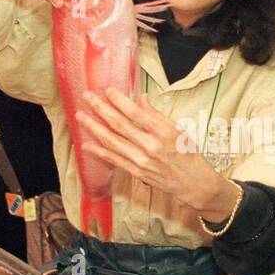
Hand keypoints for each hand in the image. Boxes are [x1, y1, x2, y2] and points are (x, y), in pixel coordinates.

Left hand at [79, 87, 236, 220]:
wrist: (193, 183)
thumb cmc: (189, 154)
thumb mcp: (178, 129)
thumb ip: (157, 115)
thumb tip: (141, 99)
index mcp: (163, 132)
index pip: (135, 113)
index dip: (119, 101)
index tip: (107, 91)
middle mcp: (150, 146)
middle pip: (120, 125)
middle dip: (101, 109)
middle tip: (87, 97)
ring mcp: (141, 161)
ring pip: (112, 141)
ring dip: (94, 128)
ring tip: (81, 116)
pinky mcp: (136, 172)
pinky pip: (114, 159)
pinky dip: (99, 152)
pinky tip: (87, 145)